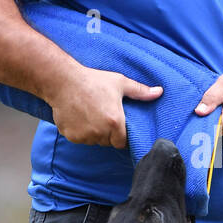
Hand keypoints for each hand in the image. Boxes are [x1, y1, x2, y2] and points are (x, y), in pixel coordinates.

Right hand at [47, 64, 162, 146]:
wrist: (63, 80)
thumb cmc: (93, 80)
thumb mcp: (120, 83)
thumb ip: (140, 92)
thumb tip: (159, 92)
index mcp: (114, 122)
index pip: (122, 142)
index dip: (121, 135)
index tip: (117, 126)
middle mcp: (99, 132)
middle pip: (107, 142)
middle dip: (107, 133)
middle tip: (102, 116)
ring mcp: (84, 136)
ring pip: (93, 141)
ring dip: (94, 133)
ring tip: (90, 114)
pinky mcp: (71, 136)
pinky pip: (79, 139)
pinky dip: (80, 132)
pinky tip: (79, 116)